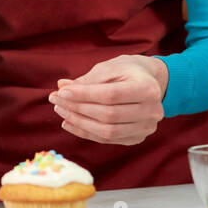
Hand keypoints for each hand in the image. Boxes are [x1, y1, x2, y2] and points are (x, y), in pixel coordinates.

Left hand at [49, 54, 167, 145]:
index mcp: (147, 88)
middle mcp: (152, 111)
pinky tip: (70, 123)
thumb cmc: (128, 71)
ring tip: (61, 111)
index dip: (84, 95)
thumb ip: (88, 79)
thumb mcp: (110, 68)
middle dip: (77, 109)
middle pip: (108, 115)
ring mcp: (146, 128)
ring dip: (79, 123)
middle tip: (56, 100)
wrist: (151, 82)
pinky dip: (86, 133)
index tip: (62, 92)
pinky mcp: (137, 138)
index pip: (110, 95)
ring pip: (107, 132)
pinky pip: (108, 139)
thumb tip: (62, 87)